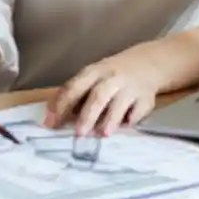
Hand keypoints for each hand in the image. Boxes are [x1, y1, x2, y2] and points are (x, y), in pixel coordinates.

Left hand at [44, 41, 171, 136]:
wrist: (147, 63)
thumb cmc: (111, 76)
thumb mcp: (92, 77)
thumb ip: (75, 95)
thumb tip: (53, 117)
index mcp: (93, 72)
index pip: (74, 87)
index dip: (61, 105)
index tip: (51, 122)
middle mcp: (111, 78)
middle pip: (98, 96)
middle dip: (87, 115)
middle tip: (79, 133)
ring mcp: (130, 88)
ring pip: (119, 103)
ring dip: (110, 119)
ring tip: (103, 134)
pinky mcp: (146, 98)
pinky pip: (139, 109)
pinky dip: (133, 118)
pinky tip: (126, 126)